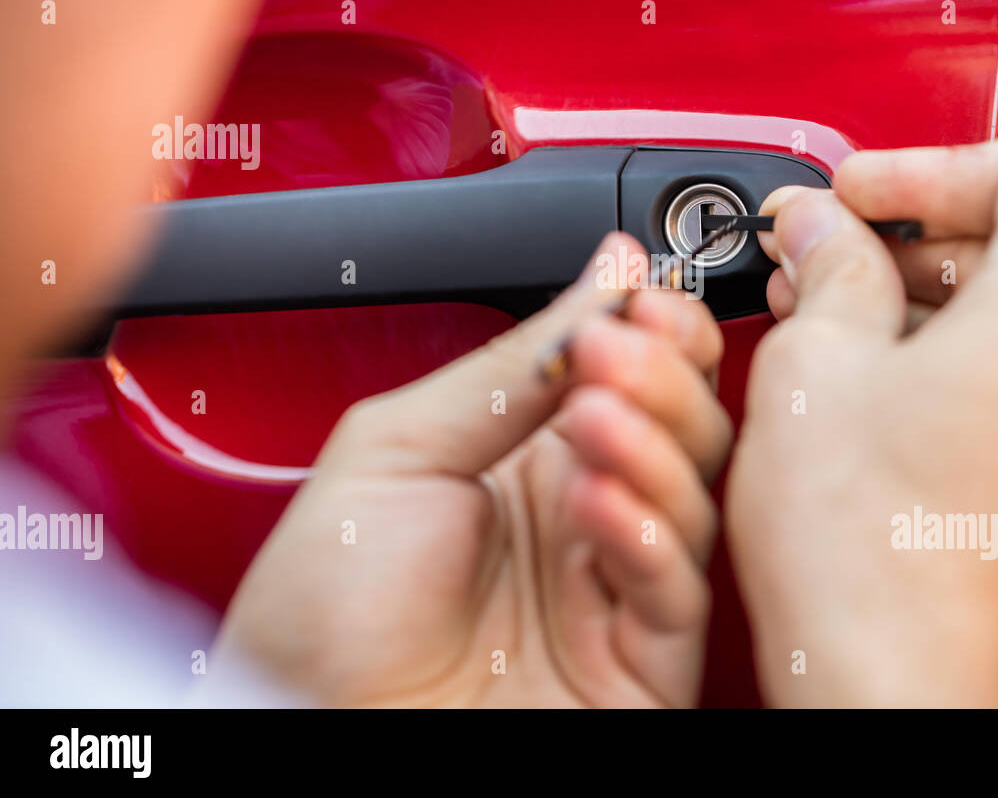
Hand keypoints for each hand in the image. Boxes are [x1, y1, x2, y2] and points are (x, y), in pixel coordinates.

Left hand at [215, 233, 729, 706]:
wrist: (300, 728)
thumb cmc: (326, 610)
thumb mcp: (399, 447)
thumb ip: (510, 364)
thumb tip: (603, 272)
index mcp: (531, 454)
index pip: (635, 371)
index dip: (654, 325)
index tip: (639, 292)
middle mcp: (584, 512)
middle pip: (683, 422)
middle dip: (662, 372)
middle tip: (616, 349)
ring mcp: (613, 584)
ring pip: (694, 495)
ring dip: (654, 441)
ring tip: (593, 417)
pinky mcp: (637, 659)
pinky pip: (675, 588)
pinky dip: (648, 534)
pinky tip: (598, 501)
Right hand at [728, 132, 997, 705]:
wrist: (904, 708)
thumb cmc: (869, 561)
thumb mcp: (812, 369)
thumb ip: (828, 268)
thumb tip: (822, 231)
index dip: (929, 166)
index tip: (862, 196)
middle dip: (917, 248)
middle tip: (825, 269)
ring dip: (938, 321)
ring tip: (841, 347)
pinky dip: (974, 388)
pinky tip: (891, 419)